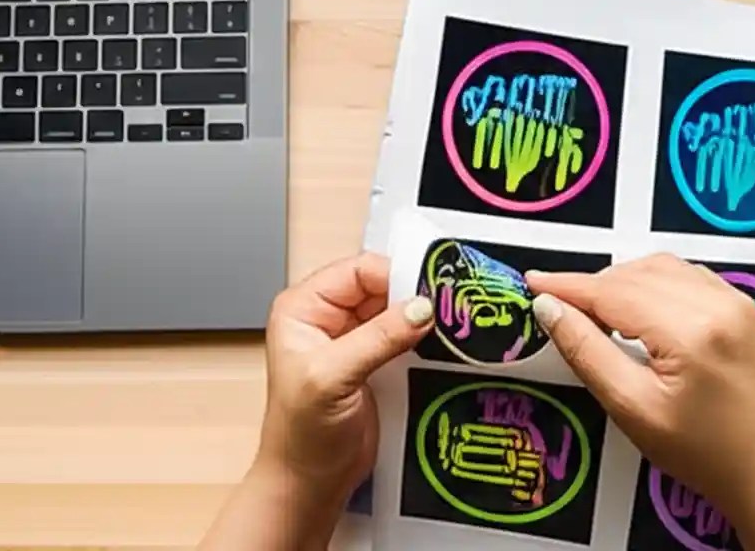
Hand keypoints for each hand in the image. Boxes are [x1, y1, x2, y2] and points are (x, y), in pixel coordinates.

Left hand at [258, 251, 433, 499]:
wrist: (310, 483)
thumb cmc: (302, 434)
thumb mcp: (333, 378)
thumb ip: (377, 338)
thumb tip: (421, 307)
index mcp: (303, 308)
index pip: (357, 271)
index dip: (394, 276)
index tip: (429, 291)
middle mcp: (328, 317)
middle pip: (381, 287)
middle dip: (413, 295)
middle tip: (448, 307)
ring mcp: (354, 339)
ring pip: (397, 311)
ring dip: (422, 318)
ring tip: (451, 325)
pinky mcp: (377, 362)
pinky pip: (406, 337)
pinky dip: (425, 340)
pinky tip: (444, 345)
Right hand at [527, 254, 754, 549]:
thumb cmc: (707, 454)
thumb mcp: (633, 409)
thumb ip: (587, 353)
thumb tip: (550, 309)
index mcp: (691, 329)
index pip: (612, 291)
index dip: (567, 285)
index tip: (532, 282)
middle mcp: (718, 303)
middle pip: (635, 274)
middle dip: (591, 285)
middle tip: (557, 306)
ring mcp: (736, 302)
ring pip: (660, 268)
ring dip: (621, 282)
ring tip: (592, 312)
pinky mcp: (743, 309)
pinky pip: (686, 277)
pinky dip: (652, 283)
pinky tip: (636, 311)